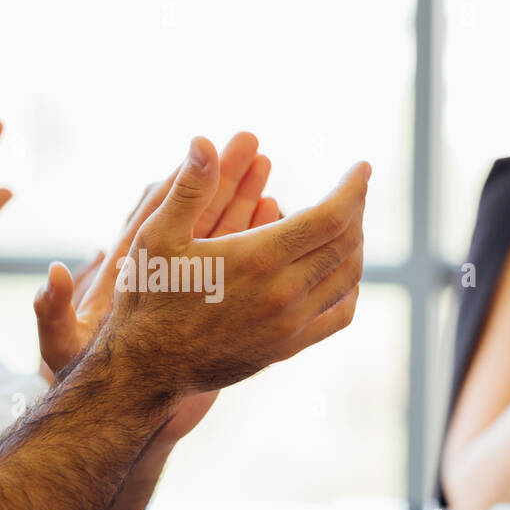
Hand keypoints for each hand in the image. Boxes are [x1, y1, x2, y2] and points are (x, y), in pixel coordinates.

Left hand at [34, 131, 279, 376]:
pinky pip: (239, 269)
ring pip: (221, 237)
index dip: (176, 185)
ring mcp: (187, 288)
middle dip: (223, 180)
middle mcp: (159, 273)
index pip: (152, 217)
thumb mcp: (62, 343)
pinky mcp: (209, 308)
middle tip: (251, 144)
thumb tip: (52, 274)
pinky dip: (258, 244)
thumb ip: (53, 311)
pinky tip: (278, 217)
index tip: (201, 151)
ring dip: (245, 204)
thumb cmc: (83, 376)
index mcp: (123, 272)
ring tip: (269, 168)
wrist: (116, 407)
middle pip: (195, 215)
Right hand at [97, 136, 367, 399]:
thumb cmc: (148, 298)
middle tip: (352, 189)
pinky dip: (349, 288)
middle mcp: (284, 292)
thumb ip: (188, 188)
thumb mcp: (157, 236)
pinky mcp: (288, 347)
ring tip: (347, 223)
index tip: (362, 167)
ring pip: (347, 277)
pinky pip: (338, 315)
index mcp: (258, 258)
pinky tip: (338, 272)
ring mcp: (290, 324)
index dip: (353, 188)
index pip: (332, 216)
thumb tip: (203, 141)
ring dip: (355, 244)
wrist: (147, 368)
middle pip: (346, 242)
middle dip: (356, 208)